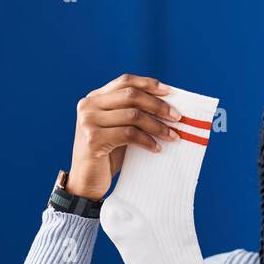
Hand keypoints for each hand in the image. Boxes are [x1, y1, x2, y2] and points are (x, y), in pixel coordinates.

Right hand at [67, 73, 182, 200]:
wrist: (86, 183)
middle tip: (177, 117)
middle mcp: (88, 106)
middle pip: (131, 95)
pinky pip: (129, 135)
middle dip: (158, 106)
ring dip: (157, 126)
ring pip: (133, 115)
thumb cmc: (106, 156)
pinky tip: (157, 148)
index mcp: (94, 98)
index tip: (170, 92)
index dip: (148, 84)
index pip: (124, 81)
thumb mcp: (117, 129)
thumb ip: (131, 114)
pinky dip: (147, 141)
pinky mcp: (93, 140)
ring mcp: (89, 122)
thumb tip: (166, 107)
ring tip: (173, 136)